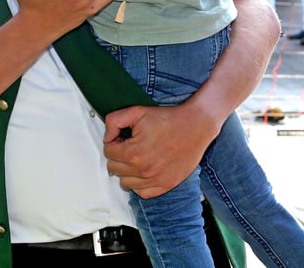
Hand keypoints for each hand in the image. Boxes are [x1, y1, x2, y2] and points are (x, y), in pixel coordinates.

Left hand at [103, 101, 218, 199]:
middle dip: (118, 155)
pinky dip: (139, 184)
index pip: (108, 152)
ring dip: (126, 170)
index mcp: (134, 153)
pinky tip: (144, 169)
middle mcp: (144, 170)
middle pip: (114, 168)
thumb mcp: (136, 112)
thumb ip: (114, 121)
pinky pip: (142, 193)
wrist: (196, 126)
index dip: (113, 142)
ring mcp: (156, 180)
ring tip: (136, 157)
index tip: (121, 137)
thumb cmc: (169, 119)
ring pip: (125, 183)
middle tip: (129, 145)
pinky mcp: (166, 185)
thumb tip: (107, 137)